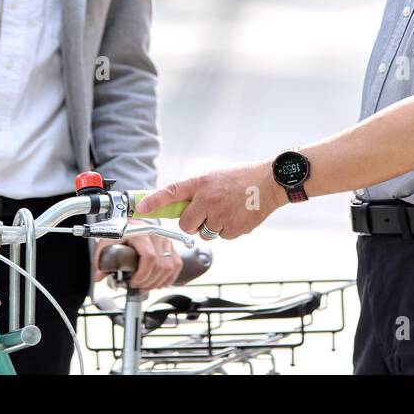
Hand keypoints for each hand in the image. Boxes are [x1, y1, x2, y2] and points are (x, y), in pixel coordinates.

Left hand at [91, 229, 183, 290]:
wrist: (129, 222)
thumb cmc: (119, 230)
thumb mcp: (107, 241)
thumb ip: (101, 258)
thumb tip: (99, 276)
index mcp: (140, 233)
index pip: (149, 257)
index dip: (142, 274)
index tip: (134, 282)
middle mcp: (155, 235)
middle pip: (160, 264)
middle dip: (148, 281)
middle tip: (138, 286)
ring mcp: (165, 240)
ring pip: (170, 266)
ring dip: (158, 281)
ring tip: (146, 286)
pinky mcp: (171, 245)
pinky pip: (176, 264)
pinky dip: (169, 277)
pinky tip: (159, 282)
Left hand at [136, 161, 286, 240]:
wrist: (271, 182)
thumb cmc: (243, 178)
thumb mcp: (215, 177)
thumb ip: (197, 191)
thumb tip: (182, 207)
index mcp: (202, 183)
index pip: (172, 192)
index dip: (154, 201)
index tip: (141, 209)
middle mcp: (208, 199)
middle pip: (187, 225)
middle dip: (193, 223)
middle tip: (207, 213)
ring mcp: (221, 216)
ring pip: (206, 233)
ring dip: (214, 226)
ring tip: (229, 209)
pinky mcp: (233, 229)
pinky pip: (223, 236)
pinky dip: (229, 230)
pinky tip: (239, 215)